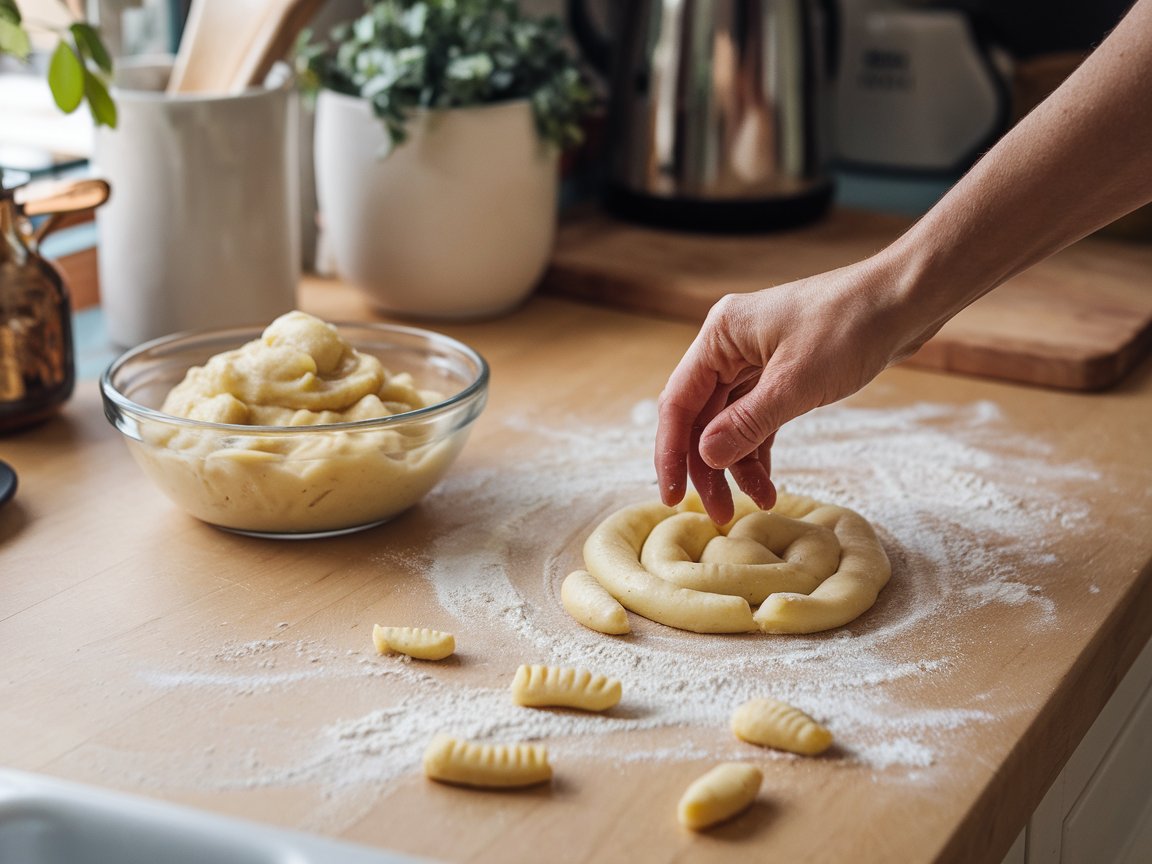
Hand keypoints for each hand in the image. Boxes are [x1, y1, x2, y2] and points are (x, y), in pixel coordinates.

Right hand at [655, 257, 928, 523]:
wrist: (906, 300)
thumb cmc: (852, 326)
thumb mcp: (797, 383)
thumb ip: (747, 423)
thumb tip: (705, 457)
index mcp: (720, 336)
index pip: (678, 402)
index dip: (671, 452)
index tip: (670, 496)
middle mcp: (730, 346)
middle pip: (701, 417)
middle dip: (708, 467)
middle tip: (720, 512)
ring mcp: (755, 359)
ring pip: (729, 422)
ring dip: (738, 463)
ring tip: (758, 501)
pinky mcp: (782, 372)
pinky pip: (757, 419)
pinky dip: (759, 449)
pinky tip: (768, 482)